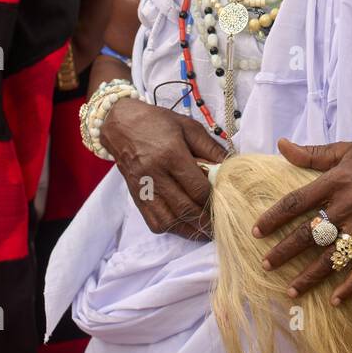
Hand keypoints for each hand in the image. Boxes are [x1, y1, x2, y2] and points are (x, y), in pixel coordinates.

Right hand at [102, 101, 226, 240]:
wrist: (121, 125)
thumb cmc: (157, 123)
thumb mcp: (188, 127)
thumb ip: (210, 148)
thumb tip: (230, 167)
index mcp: (171, 154)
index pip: (197, 188)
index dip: (214, 198)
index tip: (226, 201)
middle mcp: (156, 174)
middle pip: (185, 208)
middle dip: (205, 219)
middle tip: (221, 222)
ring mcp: (144, 188)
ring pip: (169, 221)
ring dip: (189, 229)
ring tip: (205, 229)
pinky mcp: (136, 197)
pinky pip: (154, 222)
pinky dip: (171, 228)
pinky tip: (184, 224)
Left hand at [253, 136, 351, 304]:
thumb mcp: (344, 149)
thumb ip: (311, 153)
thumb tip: (281, 145)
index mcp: (336, 181)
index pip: (297, 201)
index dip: (275, 217)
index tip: (256, 231)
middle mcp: (348, 204)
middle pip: (311, 233)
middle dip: (285, 251)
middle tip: (265, 265)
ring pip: (333, 255)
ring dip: (310, 275)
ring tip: (290, 290)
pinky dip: (351, 285)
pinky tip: (336, 300)